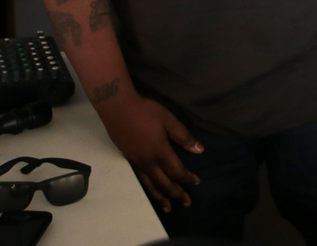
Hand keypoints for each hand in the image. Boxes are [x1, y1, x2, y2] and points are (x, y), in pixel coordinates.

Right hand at [97, 93, 203, 212]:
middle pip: (164, 183)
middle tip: (187, 203)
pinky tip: (151, 192)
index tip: (196, 182)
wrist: (117, 107)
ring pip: (150, 186)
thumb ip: (183, 136)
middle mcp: (148, 162)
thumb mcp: (168, 119)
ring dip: (161, 198)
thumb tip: (199, 150)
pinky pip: (140, 181)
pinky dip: (148, 190)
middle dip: (177, 194)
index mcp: (160, 152)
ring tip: (169, 208)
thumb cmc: (145, 111)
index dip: (187, 178)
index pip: (177, 171)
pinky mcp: (128, 160)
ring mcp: (136, 163)